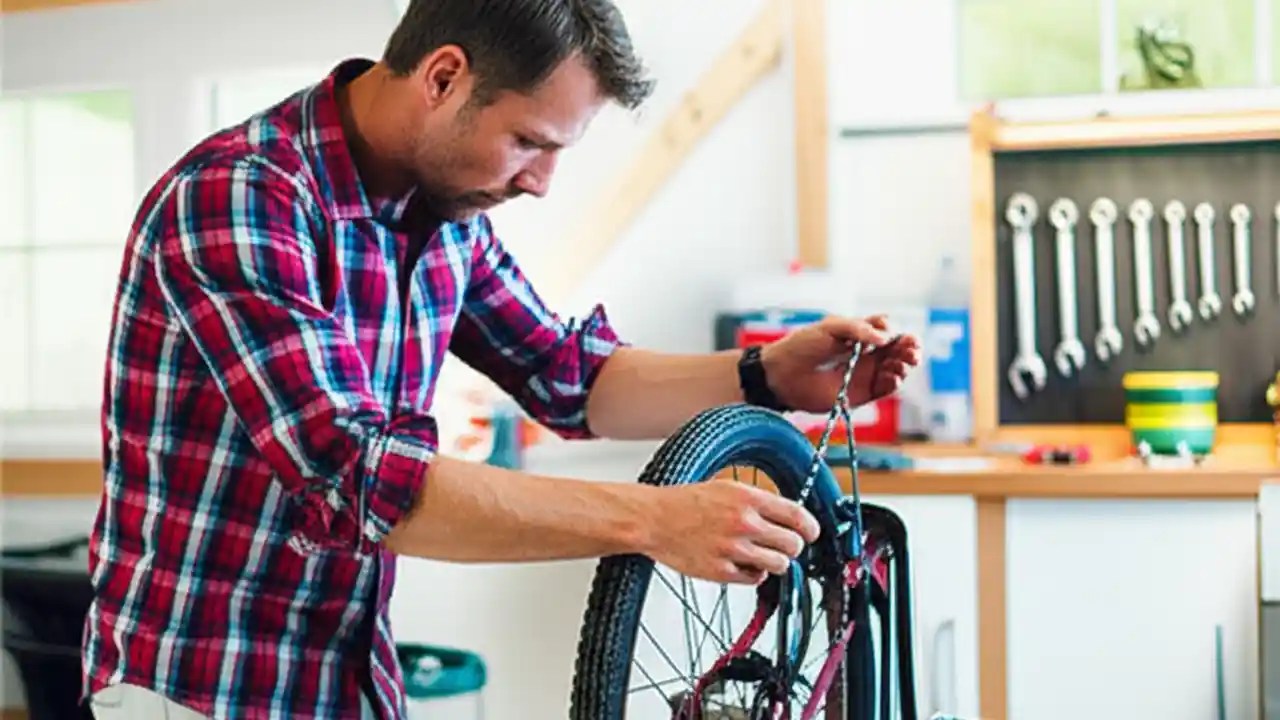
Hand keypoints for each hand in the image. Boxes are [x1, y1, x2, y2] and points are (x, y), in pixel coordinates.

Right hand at [644, 480, 820, 584]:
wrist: (653, 519)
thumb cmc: (685, 502)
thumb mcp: (726, 487)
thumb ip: (757, 501)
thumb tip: (787, 516)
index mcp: (747, 498)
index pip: (797, 516)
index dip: (810, 527)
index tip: (811, 532)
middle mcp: (744, 524)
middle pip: (794, 544)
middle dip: (793, 546)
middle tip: (784, 545)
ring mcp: (733, 549)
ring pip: (780, 565)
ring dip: (776, 562)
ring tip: (762, 555)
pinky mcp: (722, 572)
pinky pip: (755, 579)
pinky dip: (754, 573)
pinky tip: (742, 563)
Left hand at [761, 314, 920, 413]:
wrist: (782, 374)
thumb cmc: (802, 345)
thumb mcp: (831, 327)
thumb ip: (859, 329)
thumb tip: (886, 338)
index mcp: (859, 335)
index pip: (888, 332)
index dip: (896, 332)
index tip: (892, 332)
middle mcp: (865, 355)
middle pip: (898, 351)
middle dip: (909, 349)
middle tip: (911, 350)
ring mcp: (864, 374)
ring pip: (896, 370)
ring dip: (904, 366)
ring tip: (899, 364)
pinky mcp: (861, 394)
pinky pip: (885, 389)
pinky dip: (894, 383)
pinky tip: (893, 376)